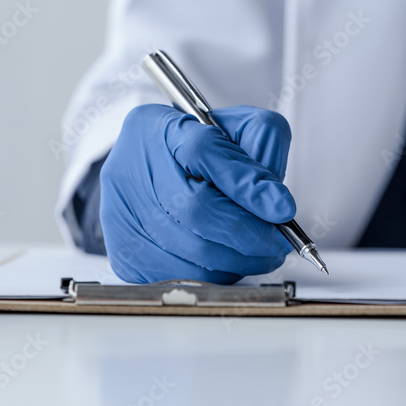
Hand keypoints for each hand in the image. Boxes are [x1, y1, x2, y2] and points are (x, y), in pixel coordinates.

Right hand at [99, 104, 296, 283]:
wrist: (141, 174)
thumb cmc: (190, 150)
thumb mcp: (230, 127)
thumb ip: (260, 141)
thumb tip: (275, 198)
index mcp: (155, 128)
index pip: (203, 151)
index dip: (245, 182)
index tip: (283, 207)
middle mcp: (129, 171)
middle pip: (196, 209)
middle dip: (249, 232)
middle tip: (279, 240)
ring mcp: (123, 218)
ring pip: (193, 252)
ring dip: (240, 259)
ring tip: (261, 251)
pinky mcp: (127, 257)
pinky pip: (184, 277)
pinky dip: (218, 274)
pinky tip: (229, 260)